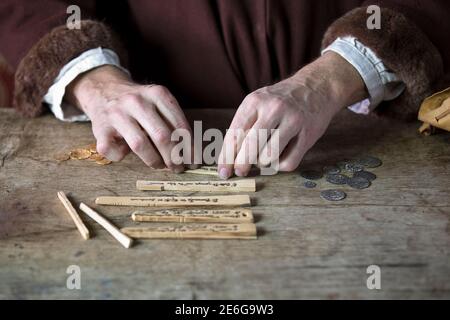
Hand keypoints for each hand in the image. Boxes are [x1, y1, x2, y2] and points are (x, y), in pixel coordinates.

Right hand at [66, 65, 190, 171]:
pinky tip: (126, 154)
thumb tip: (191, 153)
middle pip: (162, 136)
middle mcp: (137, 101)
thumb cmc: (138, 104)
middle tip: (179, 168)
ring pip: (140, 144)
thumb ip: (172, 123)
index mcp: (157, 94)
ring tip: (161, 166)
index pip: (179, 124)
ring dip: (154, 161)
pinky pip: (114, 151)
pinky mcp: (100, 127)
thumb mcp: (158, 103)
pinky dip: (122, 157)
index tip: (195, 161)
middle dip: (174, 157)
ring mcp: (117, 114)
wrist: (102, 89)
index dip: (189, 146)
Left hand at [218, 52, 366, 178]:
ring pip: (269, 157)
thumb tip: (227, 159)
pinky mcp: (308, 134)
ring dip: (262, 164)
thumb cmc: (279, 100)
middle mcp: (274, 109)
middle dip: (241, 165)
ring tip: (263, 159)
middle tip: (240, 172)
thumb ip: (243, 126)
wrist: (316, 87)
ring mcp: (293, 121)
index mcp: (255, 101)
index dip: (227, 157)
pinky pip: (289, 162)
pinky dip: (280, 166)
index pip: (235, 134)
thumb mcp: (258, 103)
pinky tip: (278, 159)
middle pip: (250, 146)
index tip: (223, 171)